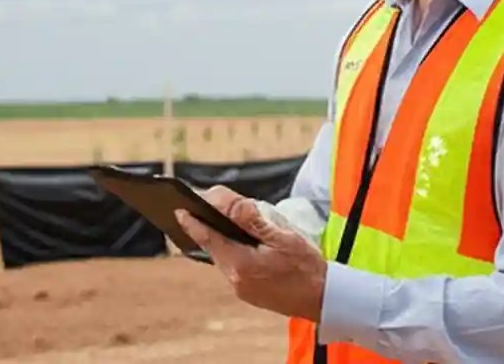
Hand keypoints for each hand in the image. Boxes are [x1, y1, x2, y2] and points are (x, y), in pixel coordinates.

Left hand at [176, 186, 326, 321]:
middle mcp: (235, 278)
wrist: (323, 299)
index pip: (208, 237)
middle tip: (205, 206)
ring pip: (224, 256)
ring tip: (227, 220)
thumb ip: (253, 220)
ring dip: (224, 239)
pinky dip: (234, 251)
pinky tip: (244, 241)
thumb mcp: (283, 237)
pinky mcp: (248, 293)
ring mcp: (241, 288)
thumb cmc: (307, 267)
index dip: (192, 222)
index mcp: (241, 263)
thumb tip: (229, 203)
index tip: (179, 209)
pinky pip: (234, 267)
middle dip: (209, 226)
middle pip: (214, 246)